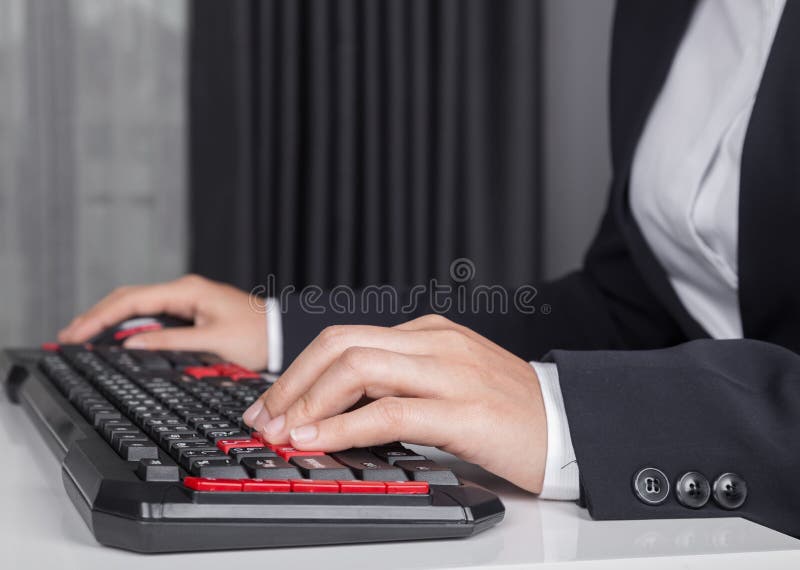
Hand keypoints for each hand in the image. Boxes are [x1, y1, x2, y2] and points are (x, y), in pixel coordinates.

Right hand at [58, 274, 268, 369]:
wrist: (282, 334)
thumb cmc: (256, 336)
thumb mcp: (213, 341)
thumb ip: (171, 342)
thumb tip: (132, 345)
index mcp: (186, 291)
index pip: (131, 301)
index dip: (99, 317)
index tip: (75, 333)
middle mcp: (183, 291)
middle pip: (128, 300)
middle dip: (97, 316)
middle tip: (69, 336)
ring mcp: (186, 300)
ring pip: (138, 307)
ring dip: (110, 320)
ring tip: (82, 336)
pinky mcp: (191, 312)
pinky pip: (152, 315)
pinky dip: (129, 325)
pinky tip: (116, 337)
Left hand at [243, 314, 546, 492]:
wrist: (569, 428)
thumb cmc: (506, 413)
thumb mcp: (446, 384)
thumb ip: (399, 384)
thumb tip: (338, 409)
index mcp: (429, 333)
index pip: (346, 339)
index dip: (299, 371)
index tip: (273, 404)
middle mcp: (436, 343)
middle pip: (341, 345)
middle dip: (292, 383)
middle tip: (264, 419)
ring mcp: (451, 372)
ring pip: (359, 368)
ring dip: (309, 403)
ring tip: (283, 432)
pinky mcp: (464, 410)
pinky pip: (390, 411)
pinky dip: (344, 427)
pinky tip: (319, 442)